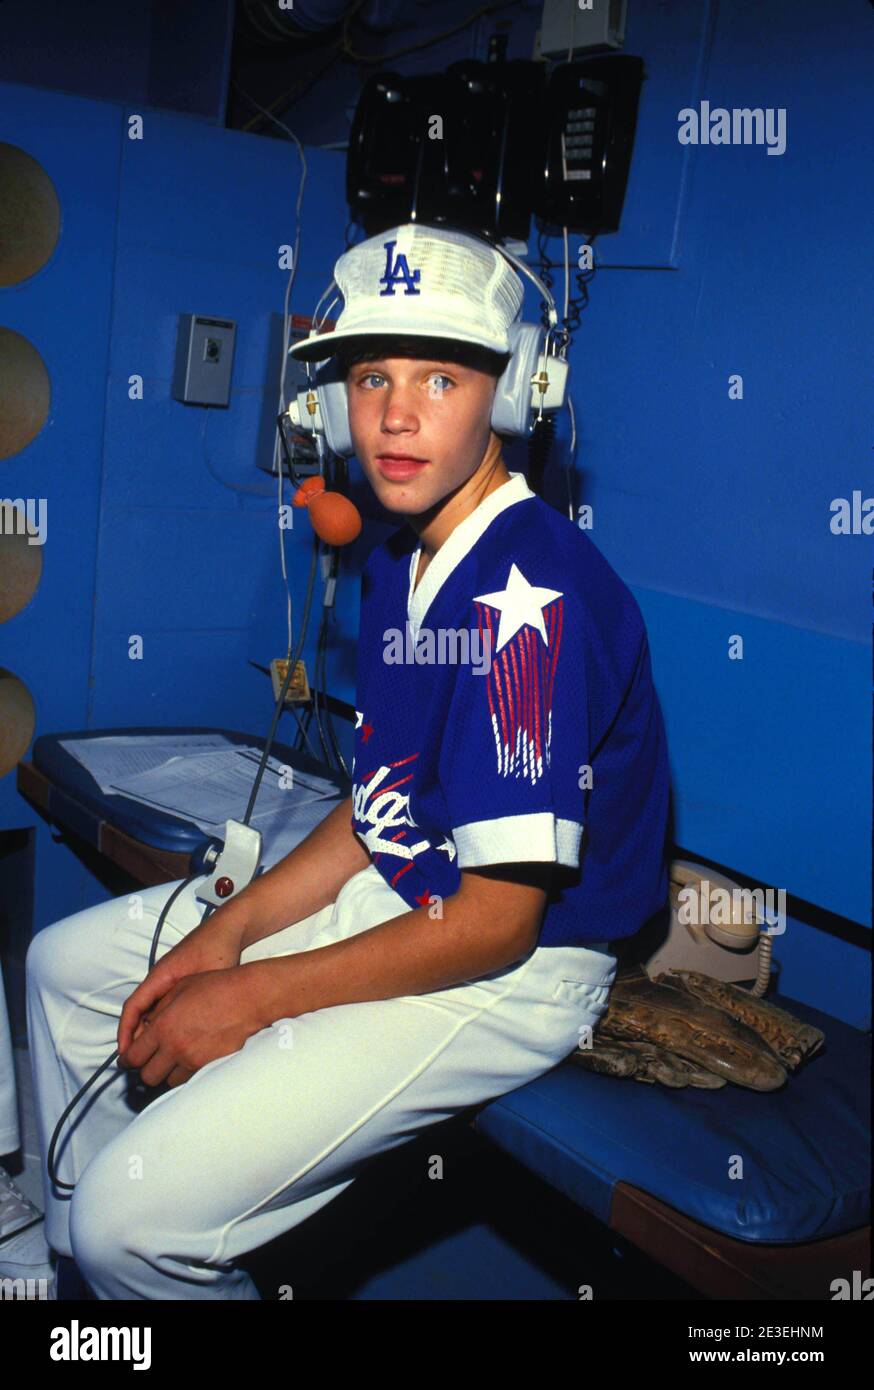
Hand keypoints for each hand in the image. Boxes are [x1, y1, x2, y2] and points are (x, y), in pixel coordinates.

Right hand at [117, 908, 246, 1058]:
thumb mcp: (203, 975)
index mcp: (160, 975)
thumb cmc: (218, 947)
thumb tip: (174, 1029)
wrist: (230, 928)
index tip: (124, 1051)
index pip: (133, 1006)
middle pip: (139, 1012)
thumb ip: (189, 999)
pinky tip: (170, 1040)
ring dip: (148, 1032)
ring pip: (151, 1011)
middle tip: (134, 1062)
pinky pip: (164, 1008)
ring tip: (151, 1057)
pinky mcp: (182, 984)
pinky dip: (162, 1024)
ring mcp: (170, 981)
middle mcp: (161, 978)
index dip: (126, 1031)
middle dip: (133, 1037)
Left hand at [117, 966, 267, 1088]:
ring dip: (167, 1073)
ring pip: (168, 1081)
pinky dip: (185, 1073)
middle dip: (146, 1069)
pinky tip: (190, 1061)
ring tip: (173, 1061)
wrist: (249, 998)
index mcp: (163, 1027)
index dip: (127, 1061)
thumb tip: (145, 1027)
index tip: (128, 1061)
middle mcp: (175, 1047)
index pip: (133, 1056)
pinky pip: (189, 1080)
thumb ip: (158, 1011)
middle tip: (150, 1062)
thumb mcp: (180, 989)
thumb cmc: (217, 987)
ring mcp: (193, 1060)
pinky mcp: (210, 1067)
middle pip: (148, 1075)